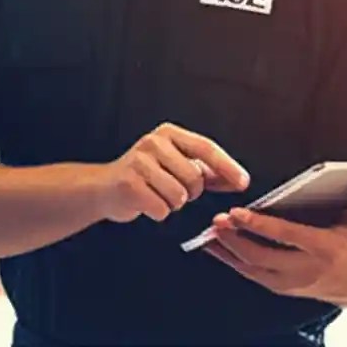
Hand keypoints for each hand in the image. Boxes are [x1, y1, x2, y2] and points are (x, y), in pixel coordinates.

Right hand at [98, 123, 250, 223]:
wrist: (104, 188)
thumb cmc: (144, 177)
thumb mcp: (175, 164)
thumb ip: (205, 170)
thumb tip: (237, 180)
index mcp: (168, 134)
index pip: (206, 147)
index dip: (227, 167)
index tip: (243, 183)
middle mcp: (153, 142)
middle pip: (194, 178)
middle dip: (190, 193)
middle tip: (174, 191)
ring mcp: (138, 162)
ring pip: (179, 196)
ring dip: (172, 204)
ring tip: (157, 196)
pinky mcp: (128, 184)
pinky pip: (161, 209)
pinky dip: (158, 213)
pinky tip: (146, 203)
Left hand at [204, 180, 346, 305]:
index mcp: (326, 249)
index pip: (287, 236)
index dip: (260, 225)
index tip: (237, 213)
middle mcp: (308, 269)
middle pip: (263, 256)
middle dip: (236, 239)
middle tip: (216, 220)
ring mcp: (294, 283)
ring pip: (253, 269)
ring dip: (228, 252)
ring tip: (208, 233)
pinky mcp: (284, 288)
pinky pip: (252, 276)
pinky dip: (231, 262)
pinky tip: (214, 247)